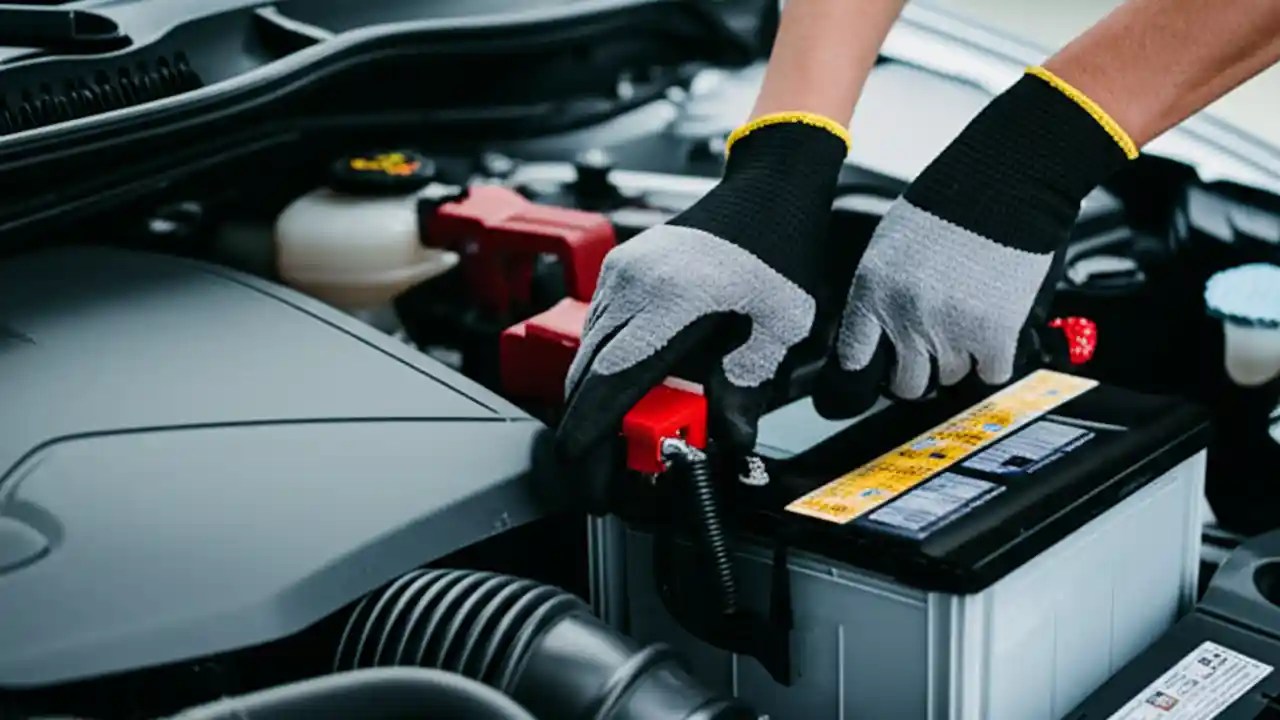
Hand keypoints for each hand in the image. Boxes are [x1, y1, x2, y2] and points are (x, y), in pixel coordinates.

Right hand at [557, 117, 848, 512]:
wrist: (768, 187)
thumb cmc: (778, 249)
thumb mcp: (781, 327)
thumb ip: (750, 385)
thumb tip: (732, 439)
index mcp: (670, 304)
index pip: (609, 383)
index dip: (589, 435)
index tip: (583, 472)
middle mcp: (632, 287)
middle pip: (586, 376)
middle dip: (590, 429)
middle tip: (608, 471)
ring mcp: (620, 275)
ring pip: (587, 353)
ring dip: (599, 397)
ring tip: (632, 431)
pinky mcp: (619, 269)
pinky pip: (598, 328)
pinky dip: (607, 364)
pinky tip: (636, 382)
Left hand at [815, 68, 1135, 417]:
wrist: (1002, 185)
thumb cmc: (946, 205)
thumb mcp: (888, 247)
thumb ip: (879, 293)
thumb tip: (877, 330)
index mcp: (873, 293)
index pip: (854, 359)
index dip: (867, 371)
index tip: (876, 374)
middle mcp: (906, 317)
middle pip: (906, 384)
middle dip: (919, 373)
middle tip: (931, 354)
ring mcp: (951, 329)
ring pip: (951, 378)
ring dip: (960, 359)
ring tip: (968, 324)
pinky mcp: (995, 335)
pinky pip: (992, 374)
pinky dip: (995, 361)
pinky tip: (993, 334)